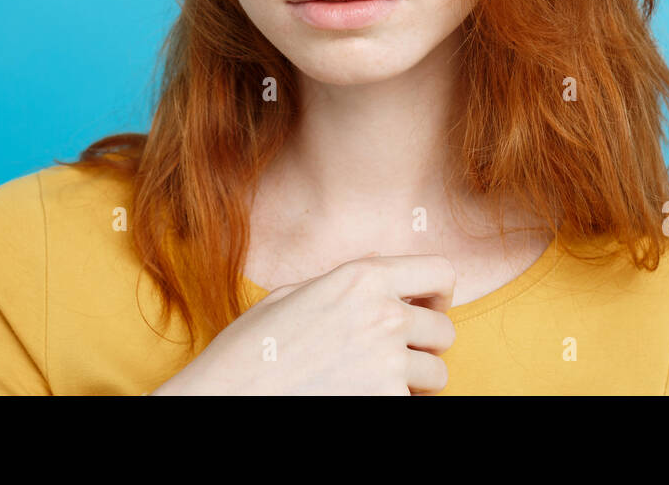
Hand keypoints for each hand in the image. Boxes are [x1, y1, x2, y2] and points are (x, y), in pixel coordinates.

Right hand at [151, 251, 456, 394]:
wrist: (224, 401)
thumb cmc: (251, 350)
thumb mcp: (294, 295)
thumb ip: (347, 279)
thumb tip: (382, 263)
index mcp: (362, 279)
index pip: (442, 272)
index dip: (439, 293)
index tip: (425, 310)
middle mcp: (383, 316)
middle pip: (444, 330)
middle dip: (423, 345)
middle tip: (392, 357)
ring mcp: (387, 364)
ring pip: (436, 374)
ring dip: (413, 381)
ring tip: (370, 382)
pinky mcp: (387, 402)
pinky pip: (414, 404)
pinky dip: (394, 403)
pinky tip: (356, 398)